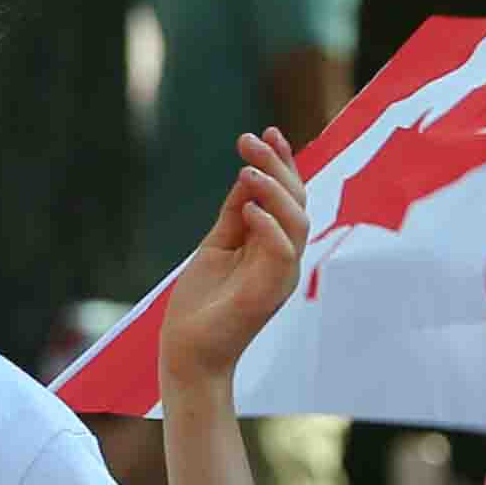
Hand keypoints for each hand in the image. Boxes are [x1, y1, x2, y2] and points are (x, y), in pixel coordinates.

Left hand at [158, 129, 307, 393]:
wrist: (187, 352)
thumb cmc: (201, 303)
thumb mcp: (217, 246)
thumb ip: (235, 214)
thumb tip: (249, 174)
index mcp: (273, 244)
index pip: (288, 196)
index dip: (283, 163)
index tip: (266, 132)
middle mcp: (284, 257)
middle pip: (297, 201)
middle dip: (278, 166)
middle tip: (250, 140)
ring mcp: (281, 275)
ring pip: (297, 222)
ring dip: (275, 191)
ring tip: (248, 170)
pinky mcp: (270, 293)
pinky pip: (282, 252)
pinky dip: (269, 226)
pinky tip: (249, 208)